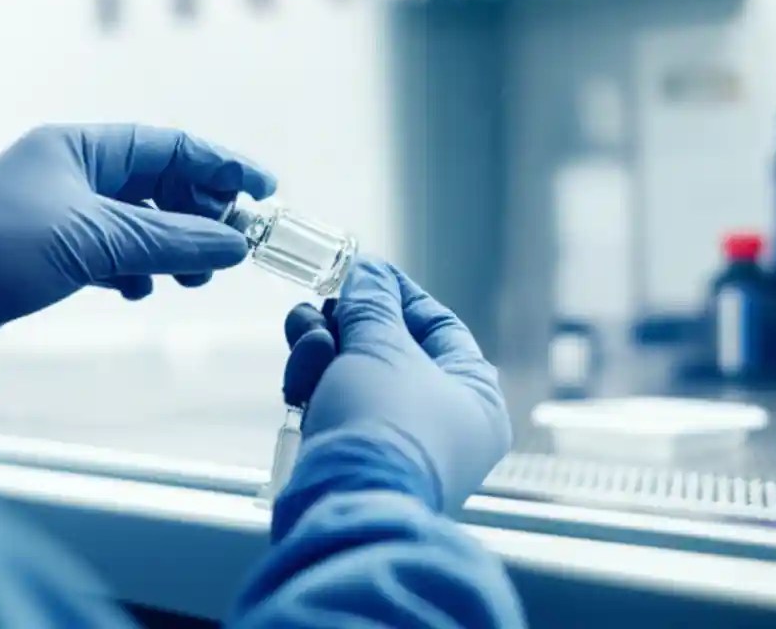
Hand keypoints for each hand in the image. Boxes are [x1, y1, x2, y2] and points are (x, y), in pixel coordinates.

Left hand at [0, 124, 275, 360]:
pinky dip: (135, 268)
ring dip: (171, 246)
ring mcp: (60, 211)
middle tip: (234, 247)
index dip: (221, 166)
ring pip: (138, 222)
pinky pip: (112, 251)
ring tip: (194, 277)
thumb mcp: (92, 240)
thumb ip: (169, 240)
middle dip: (200, 214)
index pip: (169, 146)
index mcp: (80, 148)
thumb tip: (235, 242)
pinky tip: (141, 289)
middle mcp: (72, 172)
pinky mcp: (49, 250)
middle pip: (159, 184)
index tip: (264, 190)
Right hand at [281, 258, 510, 510]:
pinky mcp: (356, 459)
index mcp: (476, 395)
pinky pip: (337, 407)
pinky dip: (316, 387)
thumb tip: (368, 271)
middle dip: (346, 323)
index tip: (362, 271)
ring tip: (307, 341)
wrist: (345, 503)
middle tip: (320, 304)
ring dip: (324, 350)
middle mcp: (446, 423)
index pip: (440, 326)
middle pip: (390, 349)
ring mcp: (399, 445)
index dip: (397, 292)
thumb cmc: (383, 423)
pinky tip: (299, 381)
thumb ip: (372, 303)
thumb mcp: (381, 347)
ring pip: (355, 376)